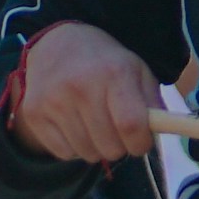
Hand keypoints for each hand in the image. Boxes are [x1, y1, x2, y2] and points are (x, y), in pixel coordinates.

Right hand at [0, 20, 169, 164]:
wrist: (57, 43)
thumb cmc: (105, 62)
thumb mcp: (136, 70)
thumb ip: (154, 103)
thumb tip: (163, 133)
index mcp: (113, 73)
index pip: (131, 125)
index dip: (140, 143)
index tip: (140, 142)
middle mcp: (80, 86)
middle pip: (110, 147)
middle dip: (120, 146)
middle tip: (116, 130)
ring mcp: (53, 101)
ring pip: (87, 154)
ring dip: (96, 147)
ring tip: (94, 123)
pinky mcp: (34, 113)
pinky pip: (64, 153)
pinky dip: (74, 146)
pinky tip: (74, 123)